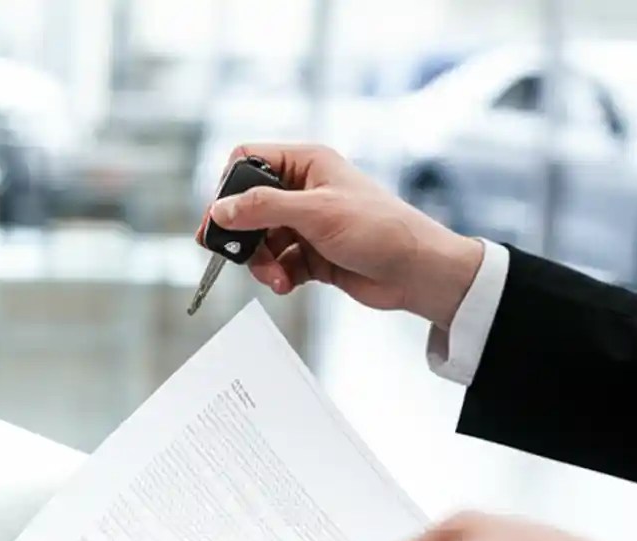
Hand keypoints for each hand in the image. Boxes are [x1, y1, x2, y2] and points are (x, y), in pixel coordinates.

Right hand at [197, 144, 483, 330]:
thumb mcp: (315, 213)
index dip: (229, 188)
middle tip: (235, 255)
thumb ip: (263, 208)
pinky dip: (278, 276)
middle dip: (244, 235)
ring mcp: (307, 223)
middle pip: (248, 206)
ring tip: (276, 277)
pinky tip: (288, 284)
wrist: (416, 272)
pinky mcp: (312, 253)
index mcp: (306, 163)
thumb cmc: (380, 229)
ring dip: (262, 262)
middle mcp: (303, 189)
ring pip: (261, 240)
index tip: (222, 217)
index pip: (247, 161)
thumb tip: (220, 210)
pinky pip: (278, 263)